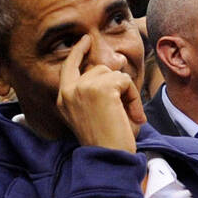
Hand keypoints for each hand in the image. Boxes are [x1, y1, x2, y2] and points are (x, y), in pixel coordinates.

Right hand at [56, 35, 144, 153]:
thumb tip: (113, 63)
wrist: (109, 157)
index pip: (69, 67)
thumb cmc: (106, 142)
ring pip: (113, 74)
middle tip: (124, 111)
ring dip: (126, 93)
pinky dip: (133, 98)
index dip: (78, 51)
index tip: (85, 39)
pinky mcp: (100, 88)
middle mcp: (69, 91)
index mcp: (63, 99)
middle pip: (99, 69)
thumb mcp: (93, 112)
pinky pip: (125, 81)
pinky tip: (131, 116)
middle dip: (116, 85)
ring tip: (125, 116)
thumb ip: (95, 89)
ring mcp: (83, 88)